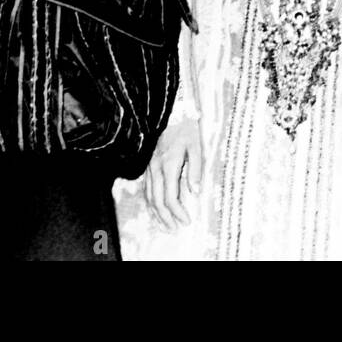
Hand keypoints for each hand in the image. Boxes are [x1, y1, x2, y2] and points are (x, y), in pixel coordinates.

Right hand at [145, 115, 202, 229]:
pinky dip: (150, 202)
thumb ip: (195, 169)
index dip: (177, 211)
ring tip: (165, 225)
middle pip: (157, 200)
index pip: (170, 196)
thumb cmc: (186, 129)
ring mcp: (150, 167)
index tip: (186, 220)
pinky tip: (155, 209)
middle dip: (166, 217)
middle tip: (176, 229)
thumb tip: (195, 191)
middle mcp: (156, 168)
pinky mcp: (148, 165)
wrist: (172, 112)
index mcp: (169, 164)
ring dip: (156, 213)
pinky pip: (146, 188)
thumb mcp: (196, 146)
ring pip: (149, 196)